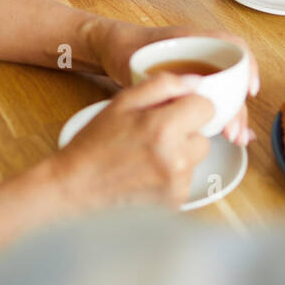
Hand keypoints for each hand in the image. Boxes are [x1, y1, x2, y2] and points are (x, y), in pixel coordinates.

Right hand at [54, 70, 226, 210]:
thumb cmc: (96, 142)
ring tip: (147, 156)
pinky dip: (173, 175)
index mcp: (164, 128)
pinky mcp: (175, 202)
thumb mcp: (123, 102)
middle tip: (153, 135)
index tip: (171, 112)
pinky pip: (187, 179)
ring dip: (180, 154)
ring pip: (196, 158)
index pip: (207, 108)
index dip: (189, 106)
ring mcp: (177, 185)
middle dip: (185, 132)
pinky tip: (147, 174)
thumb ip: (162, 85)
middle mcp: (176, 159)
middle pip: (204, 135)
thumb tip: (196, 82)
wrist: (77, 186)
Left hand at [86, 18, 258, 146]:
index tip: (249, 90)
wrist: (109, 51)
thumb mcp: (142, 59)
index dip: (248, 67)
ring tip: (234, 138)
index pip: (235, 47)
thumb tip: (192, 94)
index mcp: (195, 40)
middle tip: (235, 131)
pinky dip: (219, 117)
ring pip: (224, 93)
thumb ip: (164, 76)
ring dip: (232, 115)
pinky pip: (210, 101)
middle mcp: (201, 55)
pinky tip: (226, 134)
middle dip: (238, 106)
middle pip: (232, 79)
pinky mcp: (188, 88)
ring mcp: (196, 72)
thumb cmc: (124, 49)